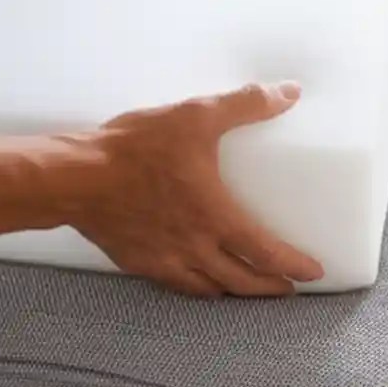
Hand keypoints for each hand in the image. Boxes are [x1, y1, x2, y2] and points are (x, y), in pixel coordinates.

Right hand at [74, 82, 322, 296]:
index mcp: (216, 218)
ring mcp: (164, 260)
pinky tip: (198, 283)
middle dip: (269, 288)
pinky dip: (197, 290)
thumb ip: (246, 104)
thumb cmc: (137, 148)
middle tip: (287, 290)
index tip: (313, 274)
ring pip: (209, 290)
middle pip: (241, 282)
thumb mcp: (196, 116)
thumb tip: (289, 92)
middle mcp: (194, 248)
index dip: (293, 266)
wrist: (74, 178)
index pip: (265, 252)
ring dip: (234, 294)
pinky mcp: (137, 263)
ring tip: (248, 291)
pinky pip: (176, 286)